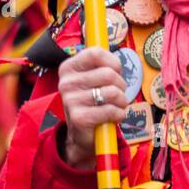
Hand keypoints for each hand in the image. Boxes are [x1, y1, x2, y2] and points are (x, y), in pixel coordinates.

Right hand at [57, 48, 126, 167]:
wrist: (81, 135)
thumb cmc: (93, 103)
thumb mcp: (93, 80)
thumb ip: (102, 65)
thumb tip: (117, 57)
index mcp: (69, 68)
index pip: (95, 53)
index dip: (113, 62)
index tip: (116, 72)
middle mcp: (67, 83)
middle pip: (108, 74)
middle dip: (121, 85)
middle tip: (117, 95)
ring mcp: (71, 100)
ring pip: (113, 92)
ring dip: (122, 101)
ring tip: (116, 106)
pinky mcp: (79, 118)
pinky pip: (111, 110)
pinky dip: (119, 115)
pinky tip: (113, 117)